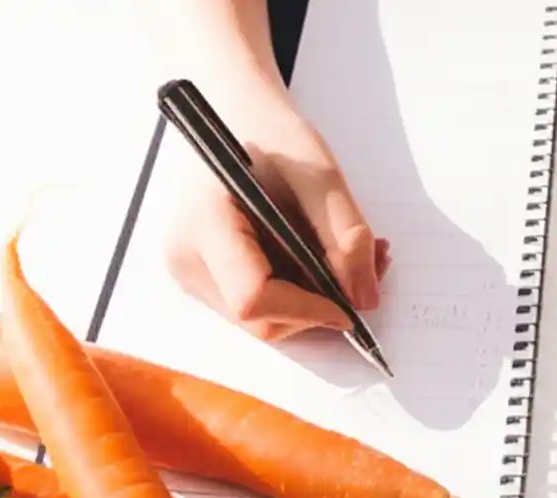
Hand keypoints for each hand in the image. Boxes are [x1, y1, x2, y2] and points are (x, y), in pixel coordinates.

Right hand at [163, 101, 390, 341]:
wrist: (236, 118)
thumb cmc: (269, 133)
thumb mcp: (319, 173)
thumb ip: (346, 235)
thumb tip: (365, 298)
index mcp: (204, 223)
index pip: (252, 296)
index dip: (307, 308)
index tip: (351, 302)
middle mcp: (188, 260)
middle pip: (261, 318)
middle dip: (320, 306)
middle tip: (368, 269)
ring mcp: (194, 273)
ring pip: (266, 319)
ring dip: (318, 301)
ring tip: (354, 257)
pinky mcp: (211, 280)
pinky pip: (264, 305)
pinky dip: (304, 292)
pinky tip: (326, 259)